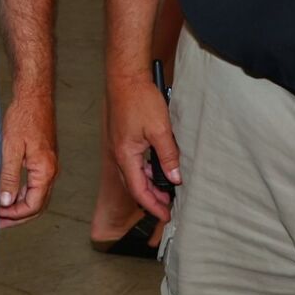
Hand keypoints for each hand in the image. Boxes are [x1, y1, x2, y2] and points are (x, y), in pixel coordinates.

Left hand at [0, 90, 56, 227]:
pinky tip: (8, 192)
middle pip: (38, 205)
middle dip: (17, 216)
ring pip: (37, 196)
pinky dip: (23, 193)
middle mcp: (51, 171)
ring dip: (20, 206)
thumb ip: (8, 177)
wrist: (34, 95)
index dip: (14, 215)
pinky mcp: (44, 158)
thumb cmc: (23, 118)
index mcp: (45, 171)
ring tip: (0, 211)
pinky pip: (36, 184)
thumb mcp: (10, 148)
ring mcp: (49, 165)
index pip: (32, 206)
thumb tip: (5, 202)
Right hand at [107, 74, 177, 220]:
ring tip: (165, 190)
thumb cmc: (139, 100)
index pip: (139, 191)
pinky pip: (132, 162)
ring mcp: (119, 146)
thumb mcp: (159, 130)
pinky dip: (144, 171)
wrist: (125, 78)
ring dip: (148, 185)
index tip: (166, 215)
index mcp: (125, 156)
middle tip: (168, 207)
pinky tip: (156, 168)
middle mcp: (118, 154)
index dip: (153, 206)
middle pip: (134, 185)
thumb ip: (168, 155)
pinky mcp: (122, 138)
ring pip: (133, 174)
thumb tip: (176, 178)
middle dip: (151, 199)